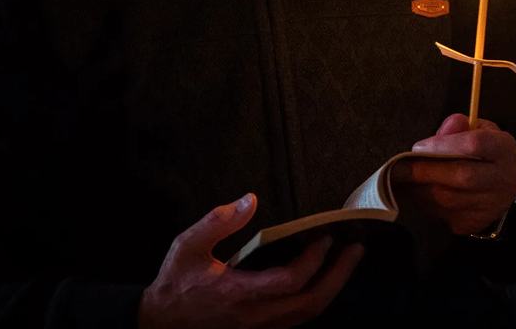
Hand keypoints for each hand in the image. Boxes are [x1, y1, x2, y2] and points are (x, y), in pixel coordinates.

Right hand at [137, 193, 363, 328]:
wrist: (159, 324)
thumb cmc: (174, 284)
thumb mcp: (188, 246)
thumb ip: (218, 221)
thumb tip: (249, 200)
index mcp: (239, 294)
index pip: (289, 281)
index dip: (313, 260)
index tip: (325, 238)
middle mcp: (255, 317)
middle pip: (310, 303)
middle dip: (338, 276)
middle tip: (355, 251)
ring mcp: (259, 328)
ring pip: (307, 315)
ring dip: (331, 289)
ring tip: (346, 263)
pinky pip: (296, 319)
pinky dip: (315, 299)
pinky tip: (322, 281)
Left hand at [393, 113, 515, 234]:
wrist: (502, 186)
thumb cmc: (484, 152)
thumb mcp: (477, 130)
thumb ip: (458, 126)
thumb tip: (439, 134)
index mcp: (504, 149)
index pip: (475, 144)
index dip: (443, 145)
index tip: (418, 147)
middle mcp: (504, 179)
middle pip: (462, 176)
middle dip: (425, 170)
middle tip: (399, 166)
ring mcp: (492, 205)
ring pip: (449, 199)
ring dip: (419, 188)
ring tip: (400, 179)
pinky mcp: (476, 222)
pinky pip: (443, 214)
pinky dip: (424, 203)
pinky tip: (413, 192)